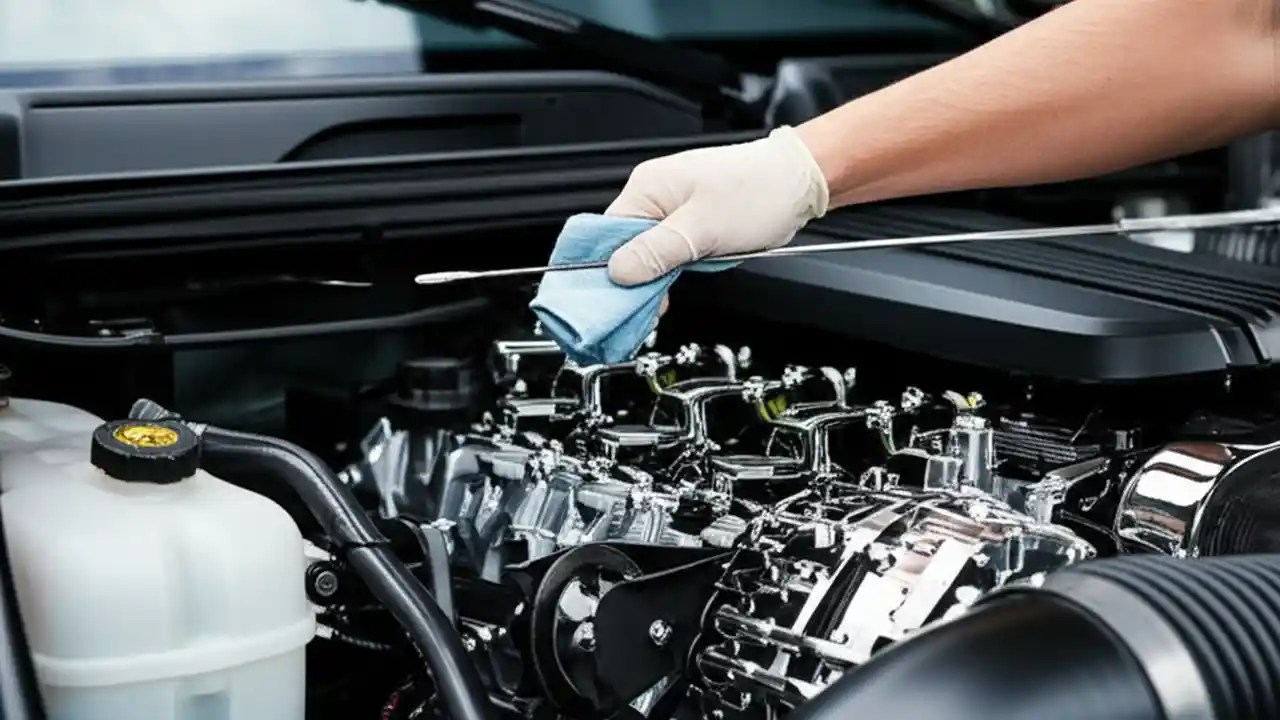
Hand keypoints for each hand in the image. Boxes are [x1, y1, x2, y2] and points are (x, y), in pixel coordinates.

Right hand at [605, 126, 829, 290]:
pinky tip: (693, 271)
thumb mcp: (703, 229)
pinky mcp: (690, 221)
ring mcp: (672, 208)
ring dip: (665, 274)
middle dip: (641, 278)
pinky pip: (672, 252)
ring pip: (650, 254)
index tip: (619, 300)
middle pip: (626, 249)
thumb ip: (657, 252)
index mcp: (647, 187)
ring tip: (686, 277)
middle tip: (658, 298)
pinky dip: (680, 267)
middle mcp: (653, 195)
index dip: (611, 272)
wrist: (800, 181)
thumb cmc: (759, 192)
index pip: (605, 237)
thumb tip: (618, 272)